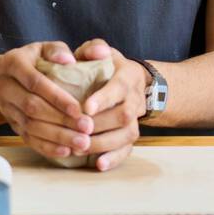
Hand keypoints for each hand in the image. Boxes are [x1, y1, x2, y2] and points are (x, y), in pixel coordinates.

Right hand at [0, 41, 94, 161]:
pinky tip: (66, 151)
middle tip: (87, 128)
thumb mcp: (46, 48)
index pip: (35, 82)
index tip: (79, 109)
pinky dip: (47, 147)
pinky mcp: (10, 123)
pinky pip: (27, 139)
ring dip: (58, 137)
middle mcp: (4, 86)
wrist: (11, 74)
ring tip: (83, 142)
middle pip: (31, 107)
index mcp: (13, 63)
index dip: (57, 97)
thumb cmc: (38, 59)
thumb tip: (69, 60)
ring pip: (30, 126)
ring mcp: (5, 107)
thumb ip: (59, 50)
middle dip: (61, 120)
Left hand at [63, 39, 148, 171]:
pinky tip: (99, 165)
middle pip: (124, 115)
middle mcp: (135, 98)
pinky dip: (115, 158)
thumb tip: (96, 52)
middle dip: (100, 124)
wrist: (129, 81)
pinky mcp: (131, 134)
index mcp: (127, 76)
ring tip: (80, 147)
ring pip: (127, 134)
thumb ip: (94, 49)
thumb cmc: (106, 66)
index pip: (119, 87)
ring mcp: (136, 118)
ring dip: (104, 143)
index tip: (86, 107)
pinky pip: (129, 149)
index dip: (104, 98)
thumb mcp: (100, 51)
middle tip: (77, 130)